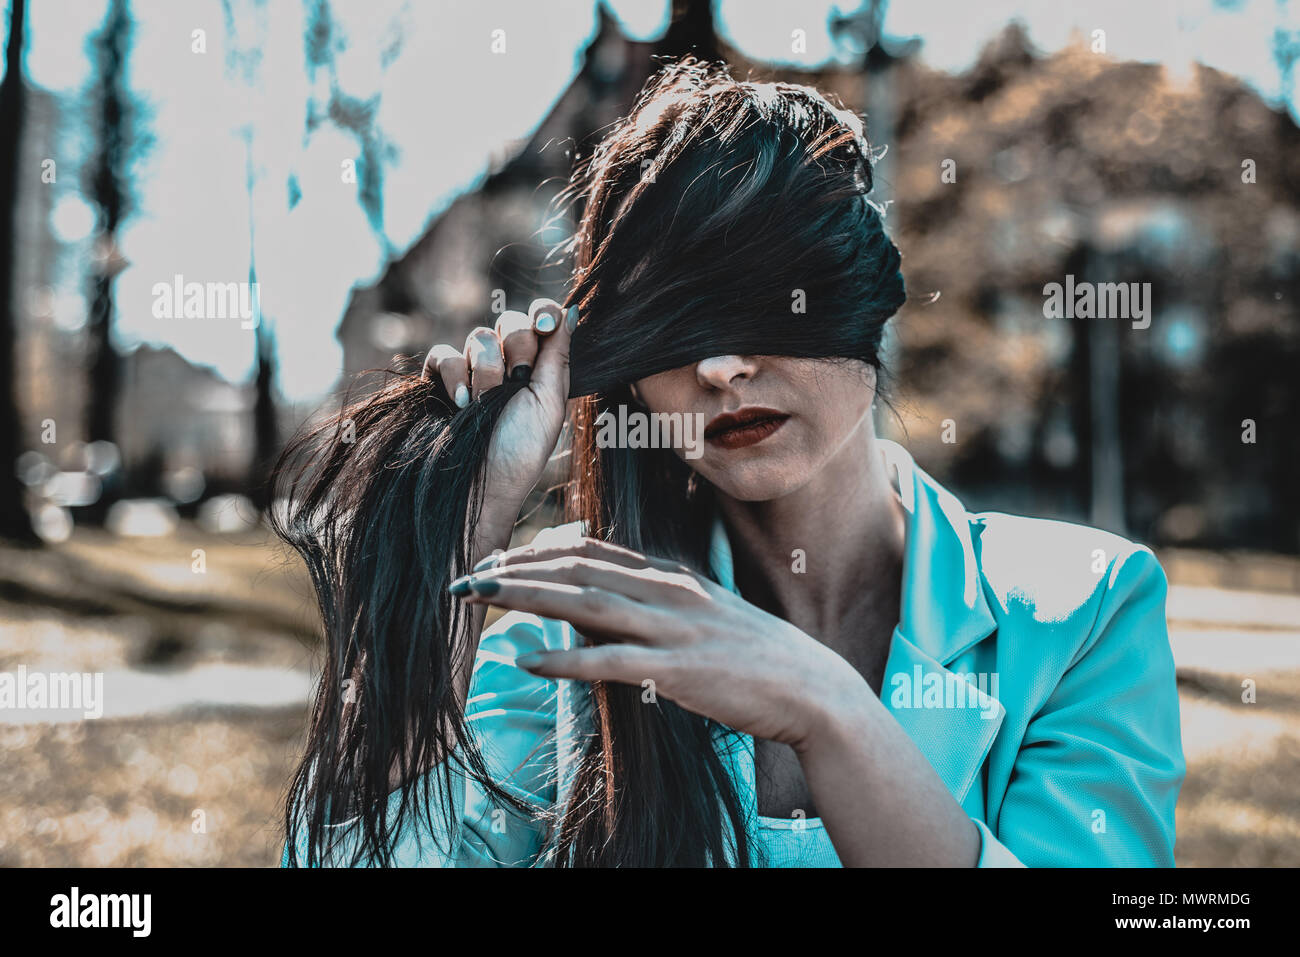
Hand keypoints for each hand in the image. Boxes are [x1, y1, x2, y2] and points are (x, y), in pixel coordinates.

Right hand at [422, 298, 575, 517]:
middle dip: (518, 349)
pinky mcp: (439, 380)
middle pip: (511, 321)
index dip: (542, 313)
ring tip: (486, 405)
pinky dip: (455, 375)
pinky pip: (444, 354)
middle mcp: (506, 363)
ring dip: (488, 372)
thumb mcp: (549, 403)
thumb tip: (573, 310)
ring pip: (479, 336)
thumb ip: (558, 355)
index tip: (545, 324)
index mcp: (538, 367)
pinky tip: (462, 402)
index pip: (541, 319)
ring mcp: (471, 370)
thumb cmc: (520, 450)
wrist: (481, 484)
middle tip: (518, 382)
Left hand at [449, 537, 866, 750]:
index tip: (500, 559)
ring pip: (586, 604)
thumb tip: (610, 605)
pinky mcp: (679, 671)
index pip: (593, 551)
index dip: (540, 552)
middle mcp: (668, 593)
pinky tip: (528, 662)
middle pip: (578, 570)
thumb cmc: (757, 656)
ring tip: (482, 596)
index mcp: (671, 578)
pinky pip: (611, 662)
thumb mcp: (705, 613)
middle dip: (518, 569)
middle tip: (469, 574)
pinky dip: (565, 661)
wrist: (813, 688)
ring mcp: (673, 629)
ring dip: (527, 599)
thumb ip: (658, 603)